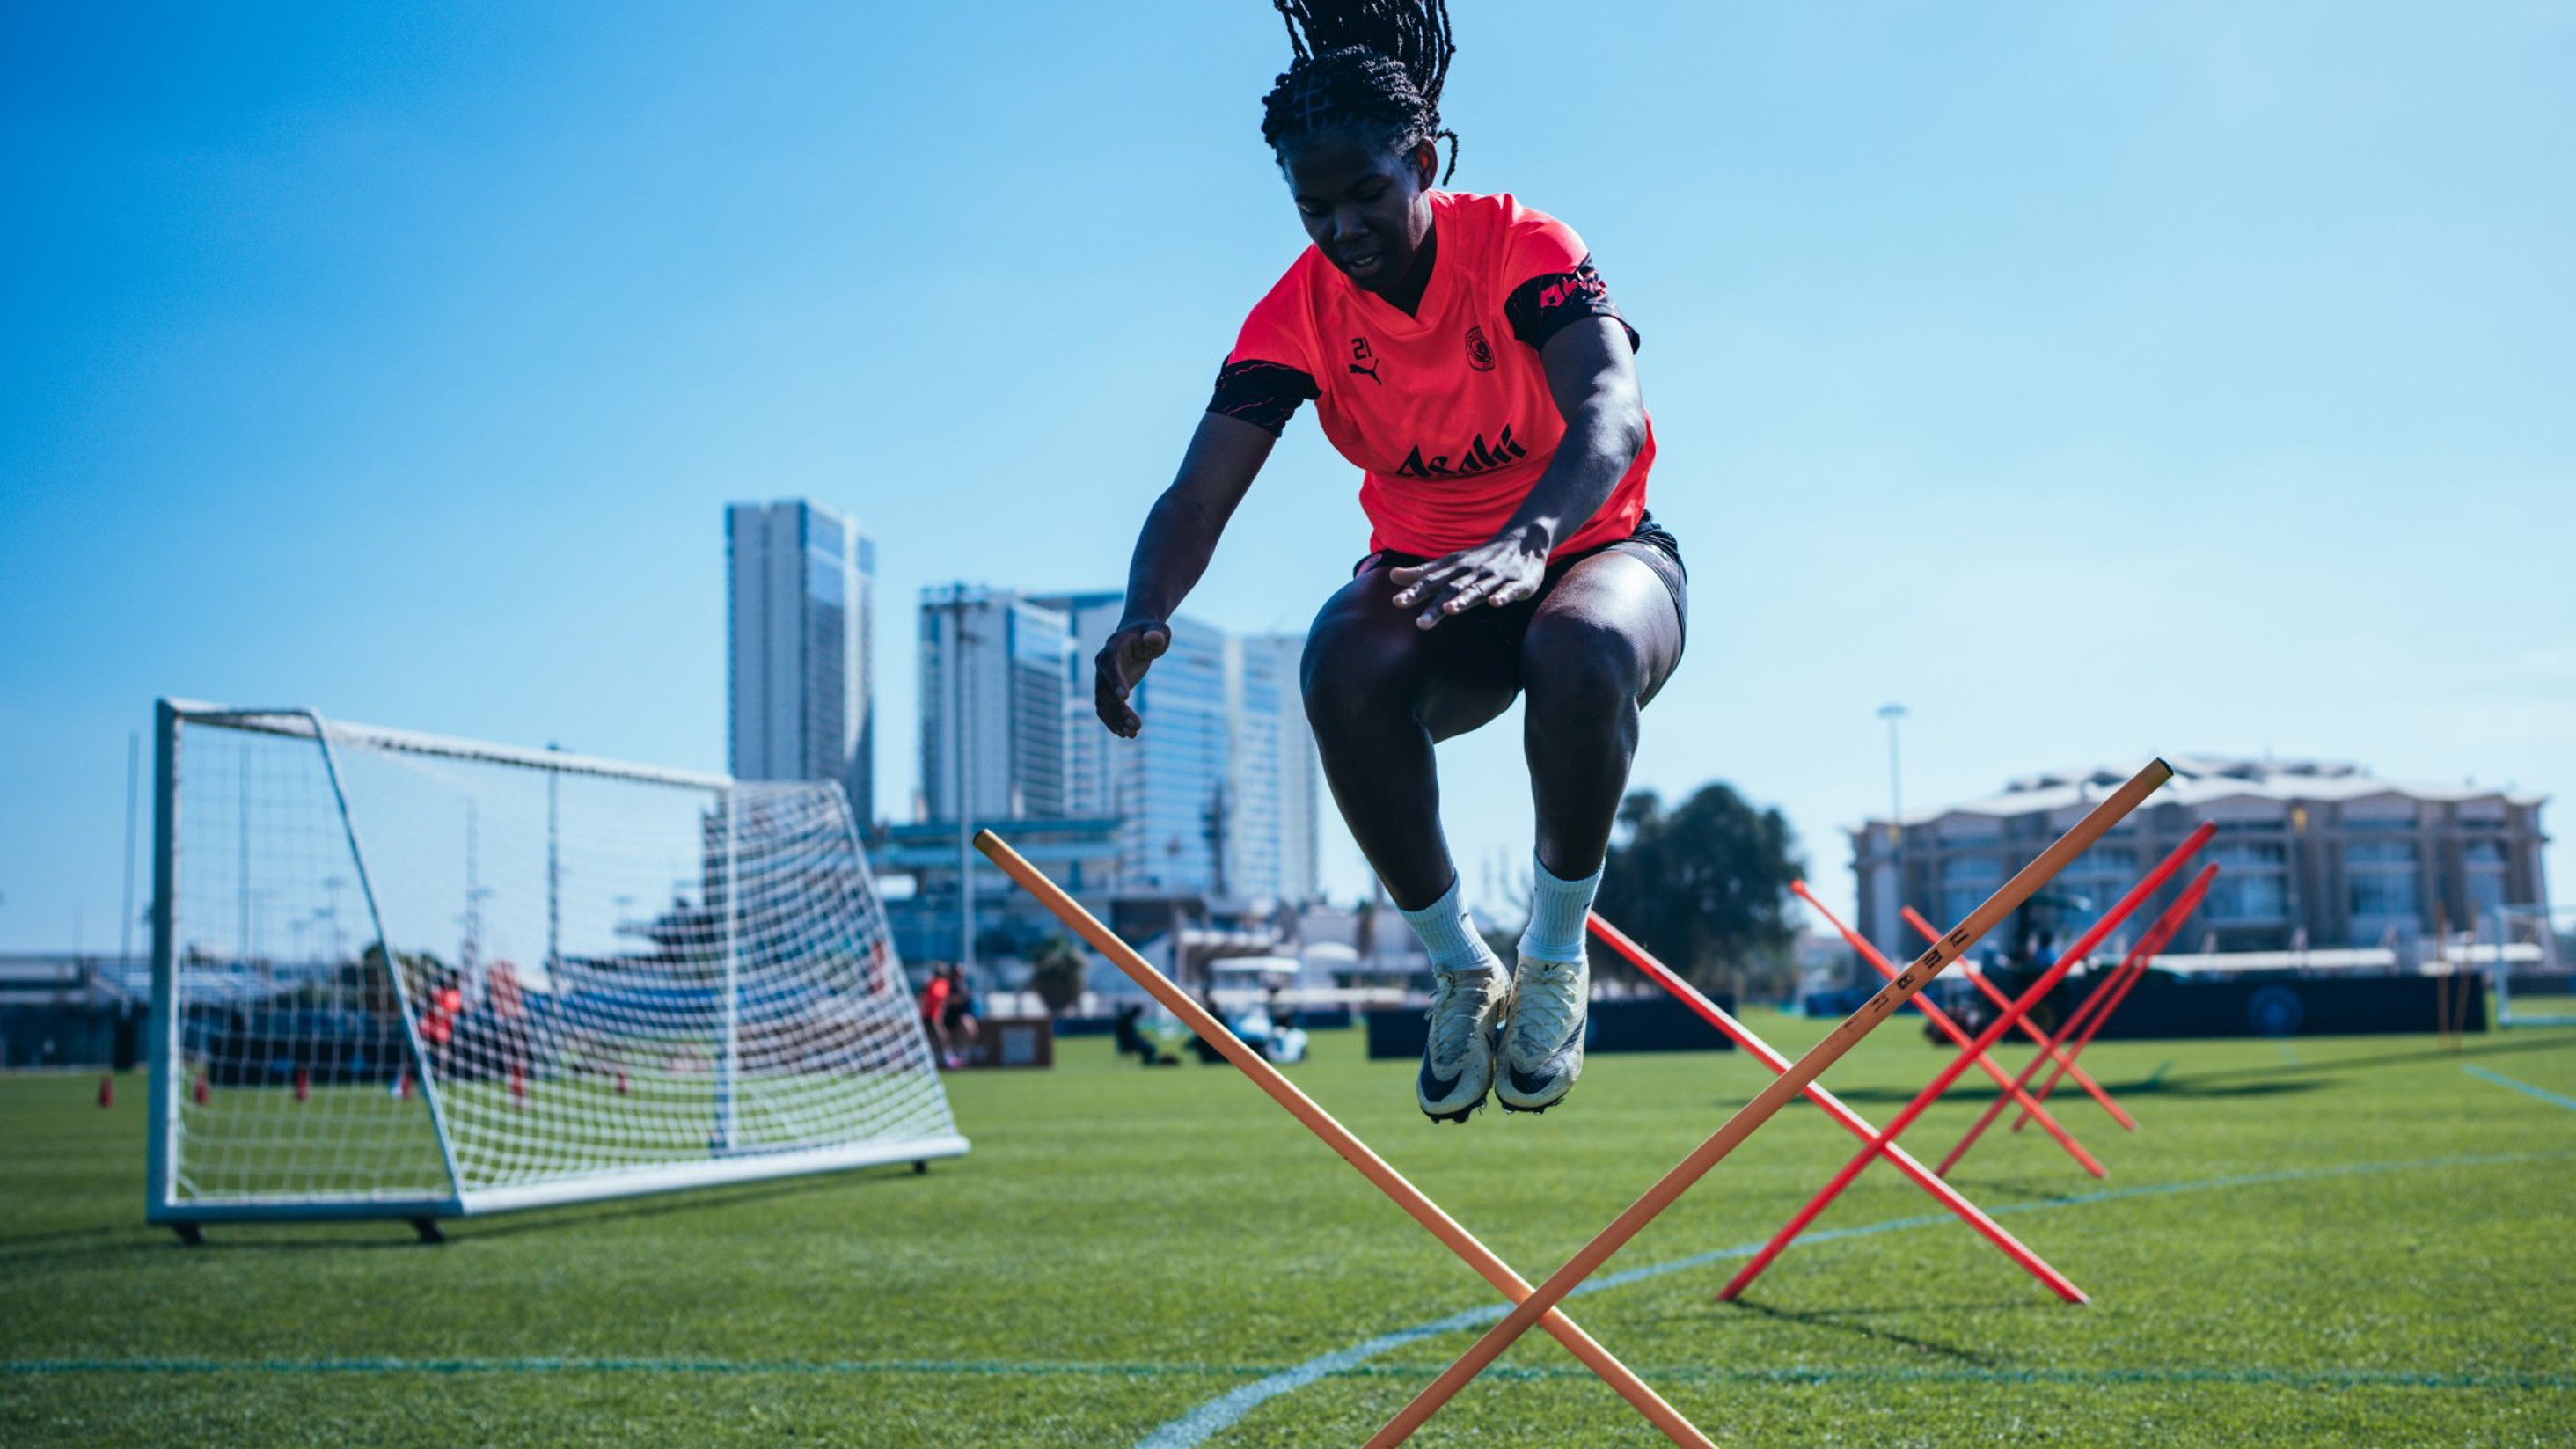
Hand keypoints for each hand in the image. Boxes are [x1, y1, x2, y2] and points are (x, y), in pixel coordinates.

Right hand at [1094, 620, 1170, 737]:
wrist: (1138, 638)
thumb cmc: (1151, 632)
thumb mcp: (1158, 630)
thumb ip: (1157, 633)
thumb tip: (1155, 638)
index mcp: (1113, 646)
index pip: (1110, 664)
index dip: (1115, 680)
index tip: (1125, 697)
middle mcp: (1102, 663)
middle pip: (1105, 689)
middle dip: (1118, 709)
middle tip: (1136, 726)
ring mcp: (1102, 677)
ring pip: (1103, 702)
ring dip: (1116, 719)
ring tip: (1132, 733)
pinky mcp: (1106, 689)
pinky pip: (1105, 708)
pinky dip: (1113, 721)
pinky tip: (1126, 734)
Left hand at [1388, 531, 1549, 629]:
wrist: (1524, 540)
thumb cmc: (1482, 557)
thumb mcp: (1451, 562)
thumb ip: (1423, 572)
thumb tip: (1392, 576)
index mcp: (1456, 568)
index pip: (1432, 581)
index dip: (1415, 591)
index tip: (1397, 603)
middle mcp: (1473, 572)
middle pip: (1451, 588)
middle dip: (1436, 605)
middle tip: (1420, 623)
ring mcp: (1496, 577)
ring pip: (1478, 590)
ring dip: (1464, 599)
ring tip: (1450, 610)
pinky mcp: (1518, 583)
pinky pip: (1510, 591)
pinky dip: (1503, 596)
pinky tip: (1496, 603)